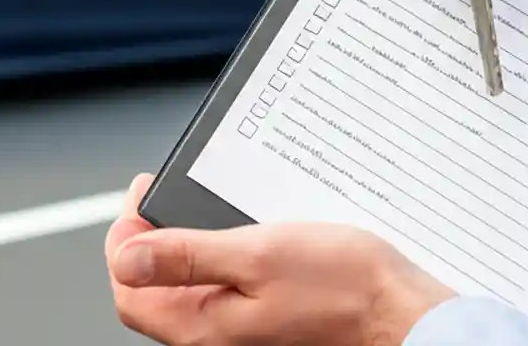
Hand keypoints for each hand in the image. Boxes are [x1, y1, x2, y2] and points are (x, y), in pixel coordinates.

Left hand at [104, 173, 454, 345]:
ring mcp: (239, 331)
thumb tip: (127, 256)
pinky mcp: (263, 322)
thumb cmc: (344, 288)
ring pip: (189, 285)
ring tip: (208, 208)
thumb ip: (187, 255)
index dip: (126, 237)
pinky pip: (223, 288)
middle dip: (154, 236)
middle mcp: (214, 337)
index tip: (144, 195)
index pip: (129, 286)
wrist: (402, 315)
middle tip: (170, 196)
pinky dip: (222, 256)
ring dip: (189, 244)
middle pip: (153, 287)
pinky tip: (245, 234)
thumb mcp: (257, 254)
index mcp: (202, 326)